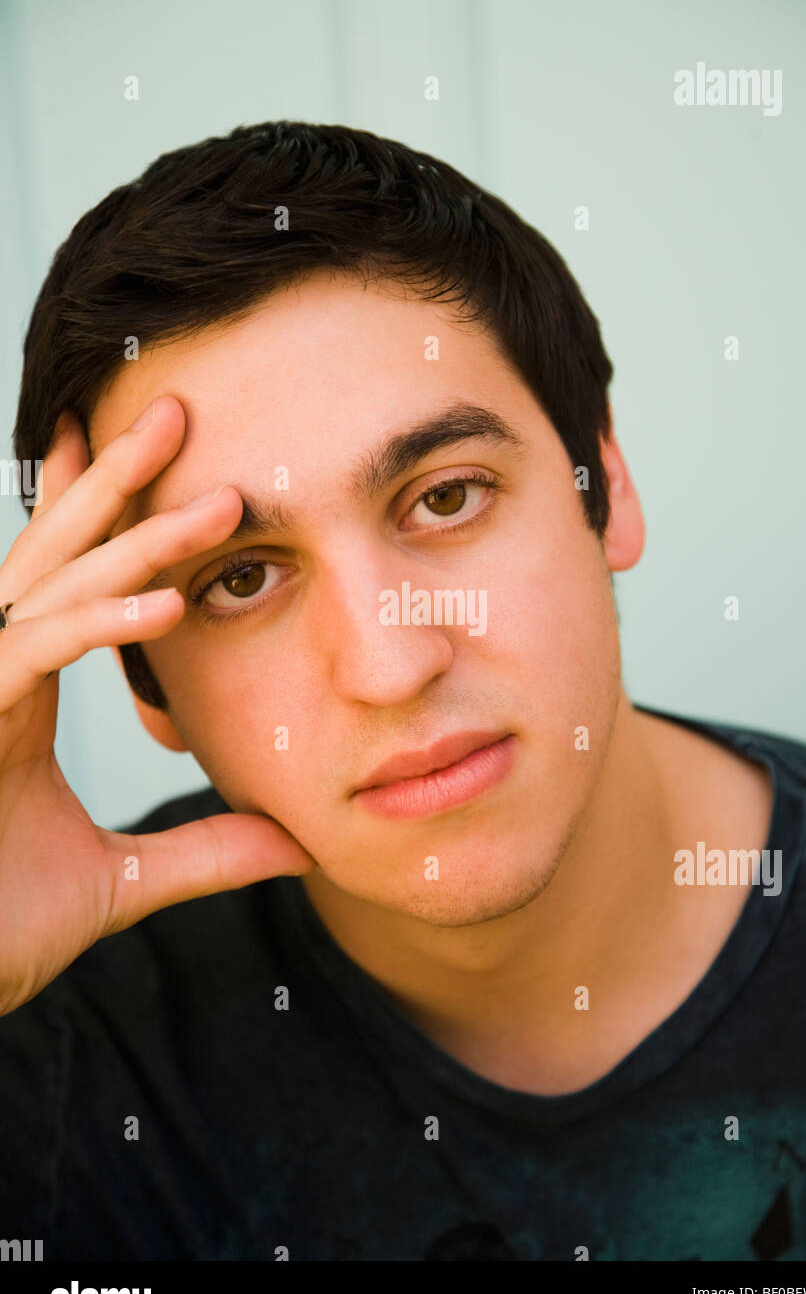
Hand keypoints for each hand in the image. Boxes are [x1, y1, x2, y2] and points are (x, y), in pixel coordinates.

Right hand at [0, 396, 312, 1015]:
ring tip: (220, 501)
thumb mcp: (121, 883)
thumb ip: (204, 853)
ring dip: (135, 542)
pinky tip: (166, 604)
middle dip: (115, 481)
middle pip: (57, 557)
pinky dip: (96, 627)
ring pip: (53, 591)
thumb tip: (290, 842)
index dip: (105, 518)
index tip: (160, 460)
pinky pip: (32, 654)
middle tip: (178, 410)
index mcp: (18, 689)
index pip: (67, 583)